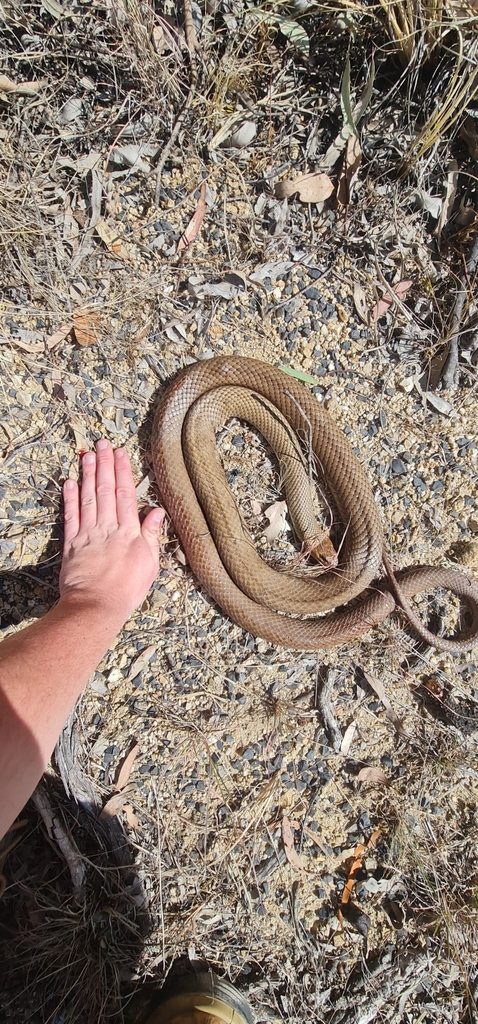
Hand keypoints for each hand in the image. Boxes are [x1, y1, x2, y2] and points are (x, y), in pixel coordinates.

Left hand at [59, 440, 163, 623]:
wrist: (96, 606)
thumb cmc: (126, 589)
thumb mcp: (149, 564)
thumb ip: (150, 535)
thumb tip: (156, 512)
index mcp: (127, 532)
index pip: (125, 495)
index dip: (122, 472)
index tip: (121, 454)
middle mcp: (107, 528)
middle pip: (105, 490)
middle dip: (104, 465)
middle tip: (102, 445)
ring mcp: (87, 534)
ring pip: (88, 498)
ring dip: (87, 475)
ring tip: (87, 455)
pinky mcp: (72, 544)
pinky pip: (70, 516)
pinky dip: (69, 498)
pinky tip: (69, 482)